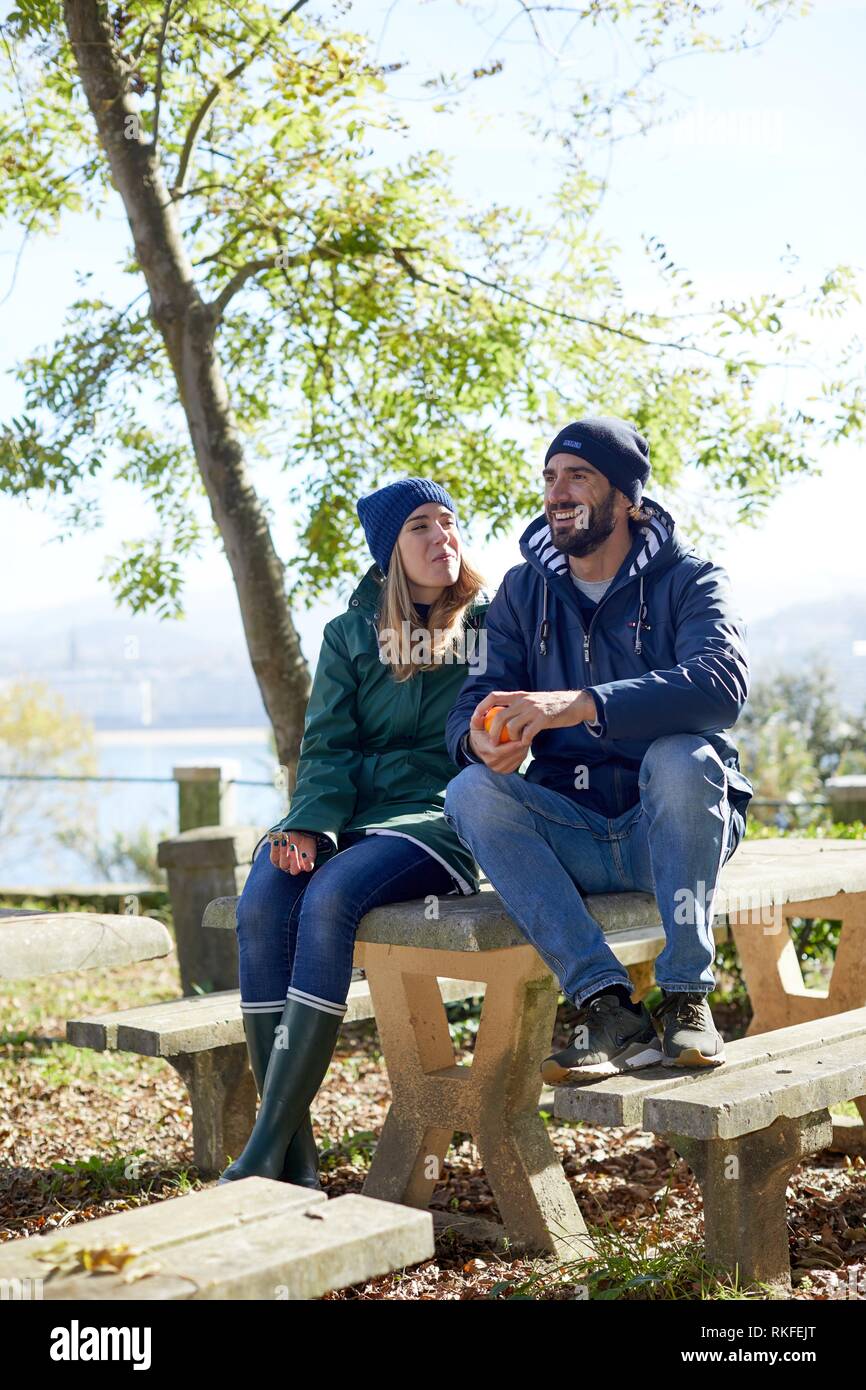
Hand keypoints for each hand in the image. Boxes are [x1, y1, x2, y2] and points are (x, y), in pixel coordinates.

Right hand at [268, 829, 317, 874]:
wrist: (305, 837)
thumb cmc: (292, 838)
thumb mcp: (285, 835)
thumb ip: (278, 837)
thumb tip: (273, 837)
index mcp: (280, 860)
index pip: (274, 859)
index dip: (274, 850)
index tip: (276, 841)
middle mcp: (288, 865)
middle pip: (283, 865)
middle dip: (283, 853)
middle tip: (284, 842)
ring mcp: (298, 866)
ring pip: (294, 870)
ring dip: (293, 860)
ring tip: (293, 847)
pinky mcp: (308, 865)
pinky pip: (308, 868)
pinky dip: (306, 862)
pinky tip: (304, 854)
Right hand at [467, 723, 526, 772]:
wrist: (480, 748)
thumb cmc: (480, 733)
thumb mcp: (476, 725)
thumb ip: (477, 719)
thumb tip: (478, 714)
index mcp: (485, 751)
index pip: (499, 751)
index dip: (512, 746)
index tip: (522, 737)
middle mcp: (491, 763)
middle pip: (511, 756)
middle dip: (521, 746)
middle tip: (529, 735)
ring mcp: (499, 769)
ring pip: (517, 759)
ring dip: (524, 749)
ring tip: (528, 737)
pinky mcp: (506, 771)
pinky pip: (518, 762)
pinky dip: (523, 753)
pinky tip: (525, 744)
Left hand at [470, 689, 597, 749]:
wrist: (575, 704)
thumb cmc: (553, 705)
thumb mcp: (533, 700)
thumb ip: (519, 706)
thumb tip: (503, 715)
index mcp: (520, 695)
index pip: (494, 696)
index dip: (482, 706)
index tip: (476, 717)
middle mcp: (524, 700)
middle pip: (499, 716)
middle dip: (492, 732)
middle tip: (493, 743)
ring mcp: (534, 709)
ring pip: (511, 727)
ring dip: (510, 738)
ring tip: (516, 741)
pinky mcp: (543, 719)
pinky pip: (527, 733)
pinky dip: (524, 741)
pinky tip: (527, 742)